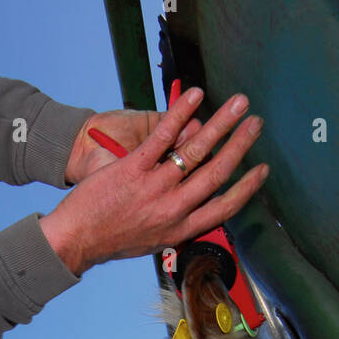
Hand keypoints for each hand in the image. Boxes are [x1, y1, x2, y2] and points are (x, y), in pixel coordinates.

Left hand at [42, 88, 267, 275]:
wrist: (75, 239)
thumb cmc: (111, 240)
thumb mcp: (151, 243)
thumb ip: (176, 227)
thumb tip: (195, 215)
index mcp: (180, 229)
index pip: (225, 207)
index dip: (247, 187)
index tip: (262, 169)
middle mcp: (173, 209)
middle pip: (218, 173)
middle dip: (241, 144)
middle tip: (256, 123)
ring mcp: (154, 187)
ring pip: (196, 151)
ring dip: (222, 123)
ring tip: (238, 104)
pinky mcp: (133, 169)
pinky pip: (162, 137)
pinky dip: (180, 113)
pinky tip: (196, 95)